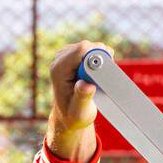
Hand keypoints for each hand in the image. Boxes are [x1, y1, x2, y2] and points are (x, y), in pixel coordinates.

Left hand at [47, 40, 113, 160]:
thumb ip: (82, 97)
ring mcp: (65, 56)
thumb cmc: (73, 115)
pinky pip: (91, 50)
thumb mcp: (79, 111)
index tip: (103, 72)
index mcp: (58, 70)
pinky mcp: (72, 56)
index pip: (81, 50)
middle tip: (102, 79)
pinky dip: (98, 59)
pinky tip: (98, 74)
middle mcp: (59, 60)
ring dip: (99, 60)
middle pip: (87, 47)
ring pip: (90, 47)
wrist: (69, 116)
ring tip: (99, 79)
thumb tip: (86, 84)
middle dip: (99, 59)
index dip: (97, 57)